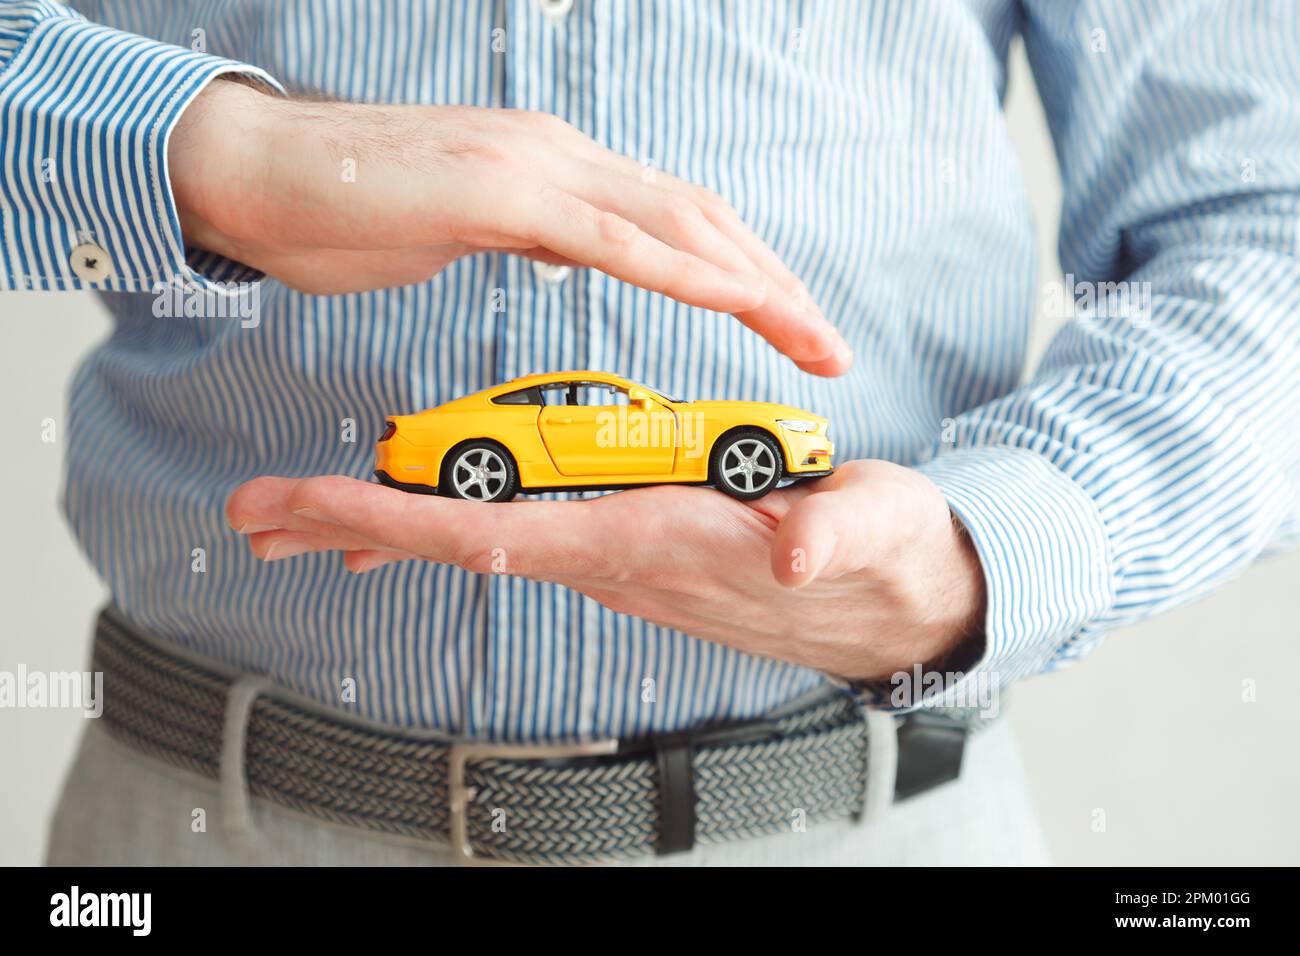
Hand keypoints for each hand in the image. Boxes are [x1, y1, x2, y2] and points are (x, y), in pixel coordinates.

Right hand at [168, 81, 850, 376]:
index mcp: (559, 168)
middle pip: (700, 217)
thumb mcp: (465, 225)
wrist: (257, 172)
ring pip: (677, 223)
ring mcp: (536, 167)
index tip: (790, 322)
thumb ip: (534, 231)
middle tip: (829, 345)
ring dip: (754, 282)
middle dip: (776, 283)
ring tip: (810, 337)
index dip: (743, 268)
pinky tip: (733, 302)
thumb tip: (578, 246)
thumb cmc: (350, 209)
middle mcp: (563, 156)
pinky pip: (612, 240)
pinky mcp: (501, 193)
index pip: (677, 218)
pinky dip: (682, 272)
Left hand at [226, 460, 985, 678]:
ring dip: (392, 525)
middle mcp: (621, 555)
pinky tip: (417, 512)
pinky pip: (526, 532)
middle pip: (470, 541)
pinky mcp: (634, 539)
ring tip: (302, 512)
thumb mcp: (873, 532)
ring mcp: (621, 552)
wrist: (895, 596)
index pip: (516, 533)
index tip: (325, 510)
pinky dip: (456, 521)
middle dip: (360, 526)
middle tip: (256, 512)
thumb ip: (830, 534)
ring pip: (488, 537)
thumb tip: (789, 550)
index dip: (415, 521)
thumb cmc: (881, 556)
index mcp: (660, 540)